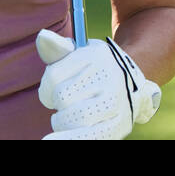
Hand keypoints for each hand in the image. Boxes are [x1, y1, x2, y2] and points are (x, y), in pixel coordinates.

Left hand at [35, 29, 160, 139]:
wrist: (131, 84)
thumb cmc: (93, 68)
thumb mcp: (78, 51)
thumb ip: (57, 48)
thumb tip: (42, 37)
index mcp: (96, 56)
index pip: (54, 76)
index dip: (47, 87)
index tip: (53, 90)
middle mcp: (109, 78)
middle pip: (62, 98)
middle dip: (57, 103)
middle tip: (66, 104)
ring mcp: (116, 104)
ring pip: (71, 119)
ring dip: (63, 122)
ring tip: (72, 116)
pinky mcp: (119, 126)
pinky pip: (89, 138)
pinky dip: (71, 139)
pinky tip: (59, 138)